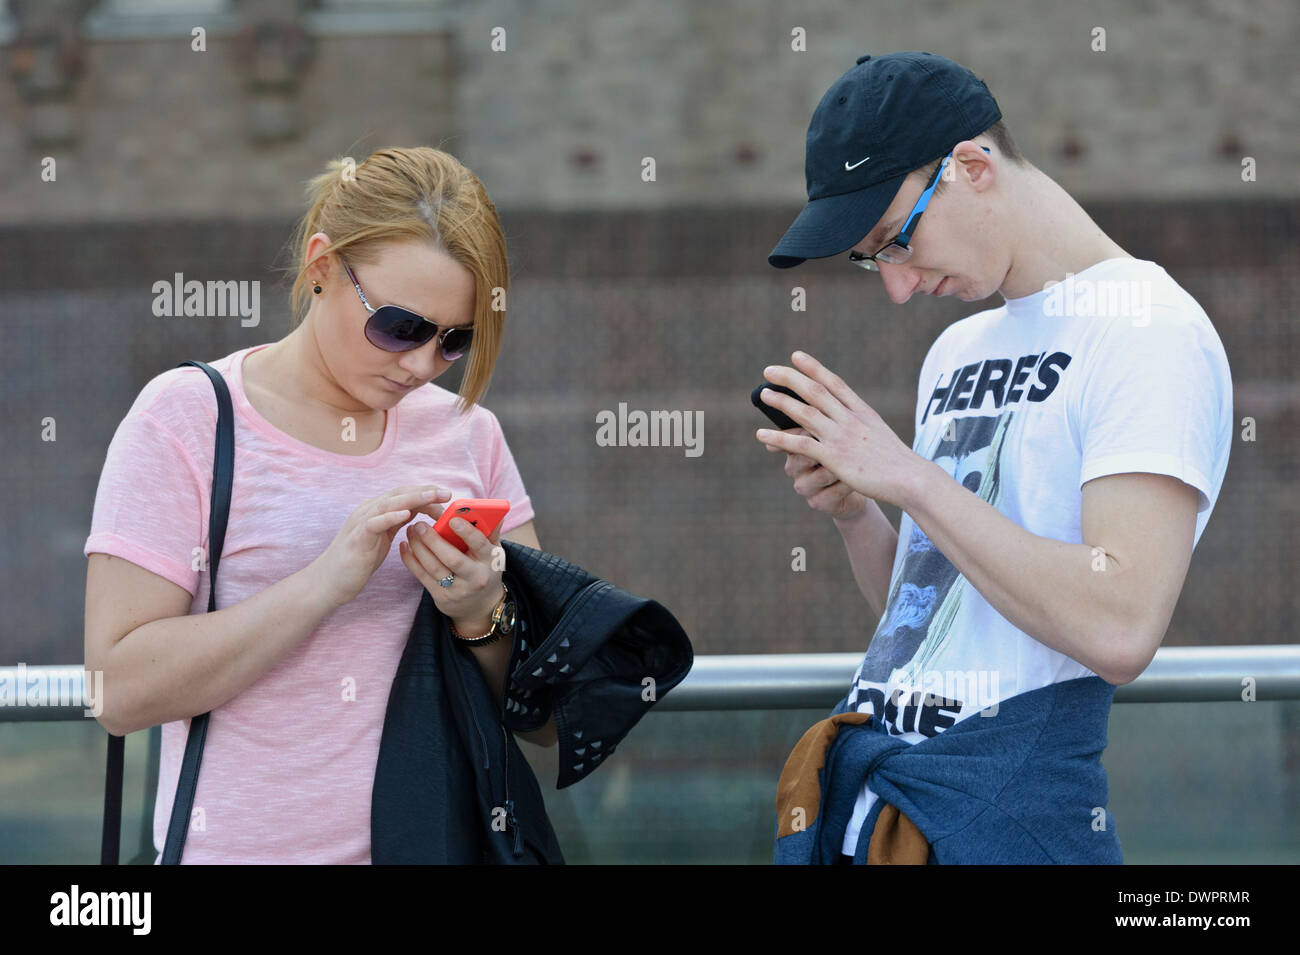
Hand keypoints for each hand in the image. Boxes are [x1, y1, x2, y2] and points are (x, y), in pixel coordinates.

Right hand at [312, 485, 451, 609]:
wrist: (330, 580)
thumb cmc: (359, 559)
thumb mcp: (383, 537)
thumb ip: (397, 523)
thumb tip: (417, 512)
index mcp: (377, 511)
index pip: (405, 496)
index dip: (426, 493)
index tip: (447, 496)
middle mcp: (368, 511)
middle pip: (399, 495)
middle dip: (424, 491)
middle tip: (447, 492)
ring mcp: (361, 522)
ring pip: (389, 504)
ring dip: (412, 498)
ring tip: (431, 495)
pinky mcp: (357, 538)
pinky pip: (373, 523)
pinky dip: (389, 516)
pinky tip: (406, 514)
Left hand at [399, 509, 505, 631]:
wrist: (480, 607)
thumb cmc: (486, 571)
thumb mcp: (494, 554)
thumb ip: (491, 533)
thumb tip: (494, 511)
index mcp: (490, 562)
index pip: (479, 545)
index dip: (466, 532)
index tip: (452, 519)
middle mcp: (474, 578)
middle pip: (452, 558)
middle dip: (433, 540)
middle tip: (420, 524)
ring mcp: (457, 590)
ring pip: (433, 567)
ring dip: (418, 548)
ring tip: (411, 531)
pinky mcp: (441, 597)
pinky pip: (422, 576)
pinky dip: (410, 560)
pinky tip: (405, 546)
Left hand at [755, 351, 920, 508]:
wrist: (910, 479)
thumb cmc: (897, 462)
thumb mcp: (879, 435)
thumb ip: (860, 427)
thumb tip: (843, 420)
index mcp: (862, 412)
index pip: (834, 383)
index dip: (813, 368)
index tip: (796, 356)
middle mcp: (851, 419)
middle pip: (815, 391)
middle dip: (790, 378)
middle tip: (768, 370)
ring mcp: (842, 437)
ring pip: (805, 413)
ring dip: (781, 402)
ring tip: (763, 395)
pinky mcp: (834, 458)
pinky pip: (800, 445)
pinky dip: (779, 439)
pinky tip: (761, 436)